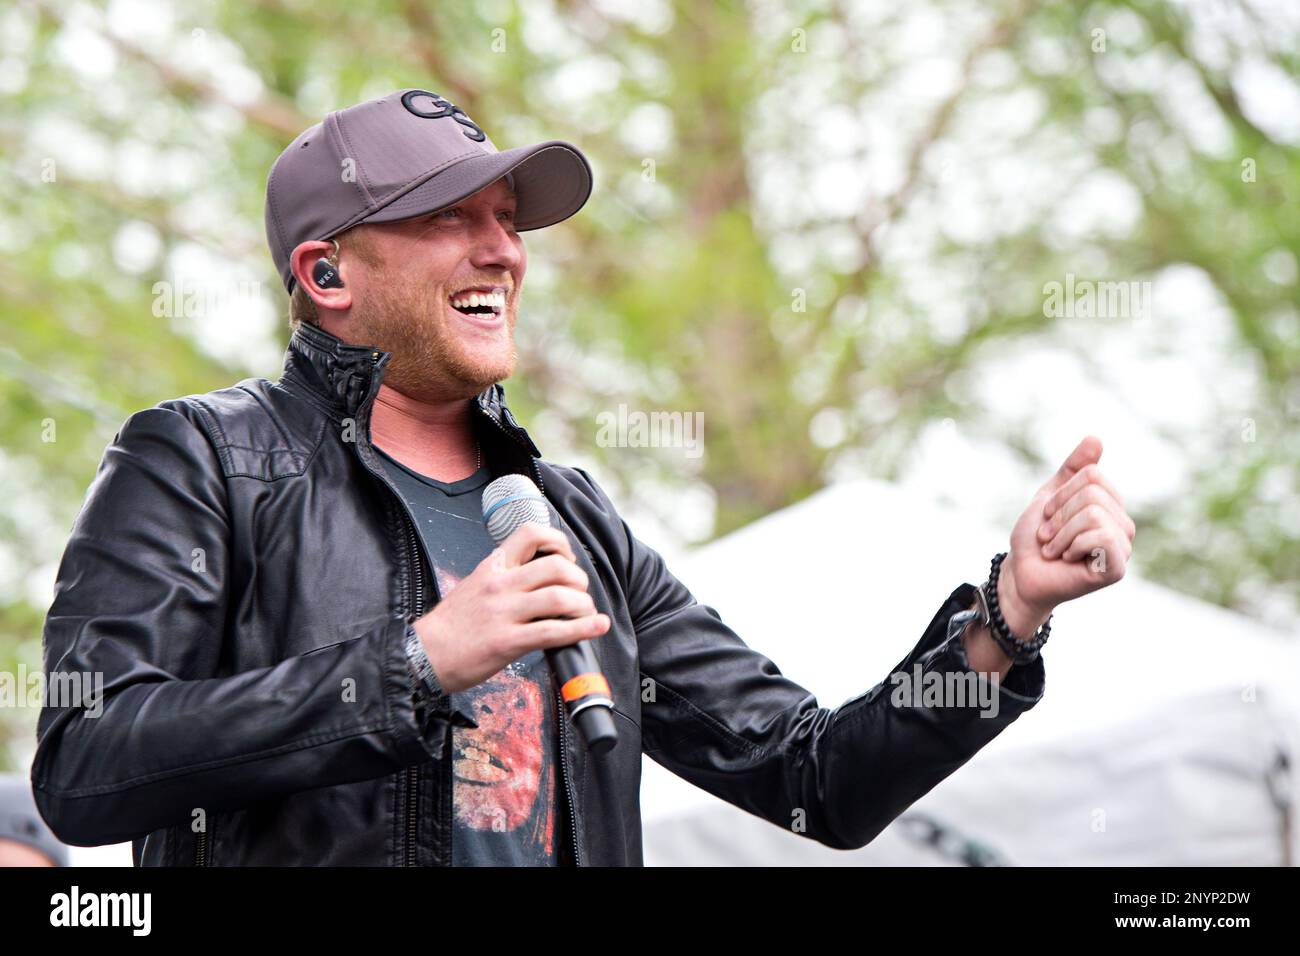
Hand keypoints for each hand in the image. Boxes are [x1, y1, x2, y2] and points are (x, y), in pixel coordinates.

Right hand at [411, 523, 609, 693]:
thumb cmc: (451, 625)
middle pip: (555, 566)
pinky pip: (554, 632)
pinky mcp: (508, 642)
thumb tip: (540, 578)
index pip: (530, 533)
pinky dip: (583, 629)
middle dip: (578, 578)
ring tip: (585, 612)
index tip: (566, 557)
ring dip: (582, 604)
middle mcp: (500, 585)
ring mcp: (504, 613)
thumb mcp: (475, 585)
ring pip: (559, 597)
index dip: (558, 541)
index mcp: (493, 567)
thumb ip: (505, 578)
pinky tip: (596, 627)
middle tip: (579, 591)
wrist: (424, 655)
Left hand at [999, 435, 1134, 634]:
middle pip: (1092, 493)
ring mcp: (1123, 546)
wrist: (1022, 573)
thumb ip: (1073, 469)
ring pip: (1094, 513)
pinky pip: (1102, 536)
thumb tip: (1096, 438)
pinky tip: (1068, 558)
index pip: (1091, 474)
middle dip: (1059, 515)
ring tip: (1054, 549)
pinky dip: (1074, 544)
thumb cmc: (1035, 538)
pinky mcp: (1117, 568)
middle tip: (1048, 536)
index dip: (1061, 493)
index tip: (1048, 515)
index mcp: (1109, 504)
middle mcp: (1122, 524)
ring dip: (1061, 532)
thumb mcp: (1050, 495)